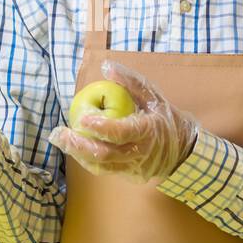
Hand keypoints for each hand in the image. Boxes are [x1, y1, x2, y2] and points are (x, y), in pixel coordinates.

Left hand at [49, 59, 198, 183]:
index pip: (122, 133)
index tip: (83, 119)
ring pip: (101, 166)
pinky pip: (104, 170)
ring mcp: (134, 168)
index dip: (101, 128)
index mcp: (149, 131)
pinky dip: (86, 159)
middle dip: (79, 145)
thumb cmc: (165, 117)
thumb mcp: (153, 95)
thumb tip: (107, 66)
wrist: (182, 149)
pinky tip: (74, 147)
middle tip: (60, 133)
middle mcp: (140, 153)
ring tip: (60, 139)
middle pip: (105, 154)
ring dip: (77, 153)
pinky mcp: (129, 176)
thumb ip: (131, 81)